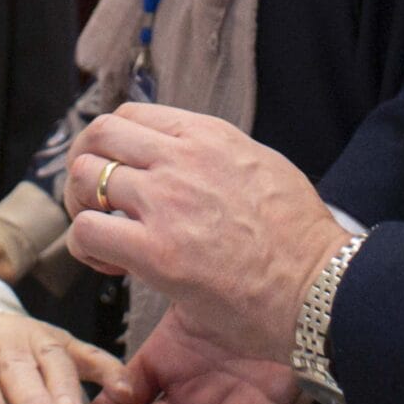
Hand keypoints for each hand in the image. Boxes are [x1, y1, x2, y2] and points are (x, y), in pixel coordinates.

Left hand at [62, 103, 351, 363]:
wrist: (321, 288)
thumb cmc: (300, 240)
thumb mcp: (261, 166)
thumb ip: (215, 157)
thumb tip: (185, 160)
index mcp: (209, 136)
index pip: (131, 115)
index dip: (112, 144)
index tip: (118, 174)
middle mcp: (182, 158)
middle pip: (99, 134)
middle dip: (85, 165)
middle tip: (94, 202)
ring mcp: (166, 202)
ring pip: (84, 178)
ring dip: (82, 208)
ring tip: (104, 237)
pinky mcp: (157, 252)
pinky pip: (88, 232)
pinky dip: (86, 248)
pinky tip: (112, 266)